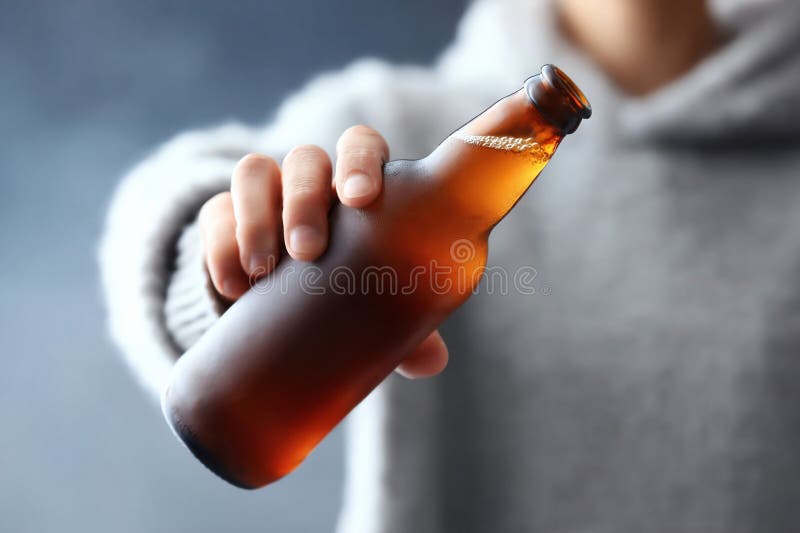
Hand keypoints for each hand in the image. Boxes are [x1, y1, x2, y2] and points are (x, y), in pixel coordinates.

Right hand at [197, 125, 447, 378]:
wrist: (277, 318)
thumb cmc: (342, 300)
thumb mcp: (369, 311)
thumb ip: (400, 328)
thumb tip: (431, 361)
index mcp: (357, 191)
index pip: (360, 146)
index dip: (359, 161)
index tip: (360, 198)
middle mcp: (311, 184)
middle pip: (306, 159)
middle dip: (304, 199)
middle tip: (308, 250)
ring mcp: (264, 197)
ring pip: (254, 172)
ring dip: (257, 216)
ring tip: (264, 271)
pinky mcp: (222, 220)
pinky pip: (215, 213)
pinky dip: (221, 246)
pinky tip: (234, 287)